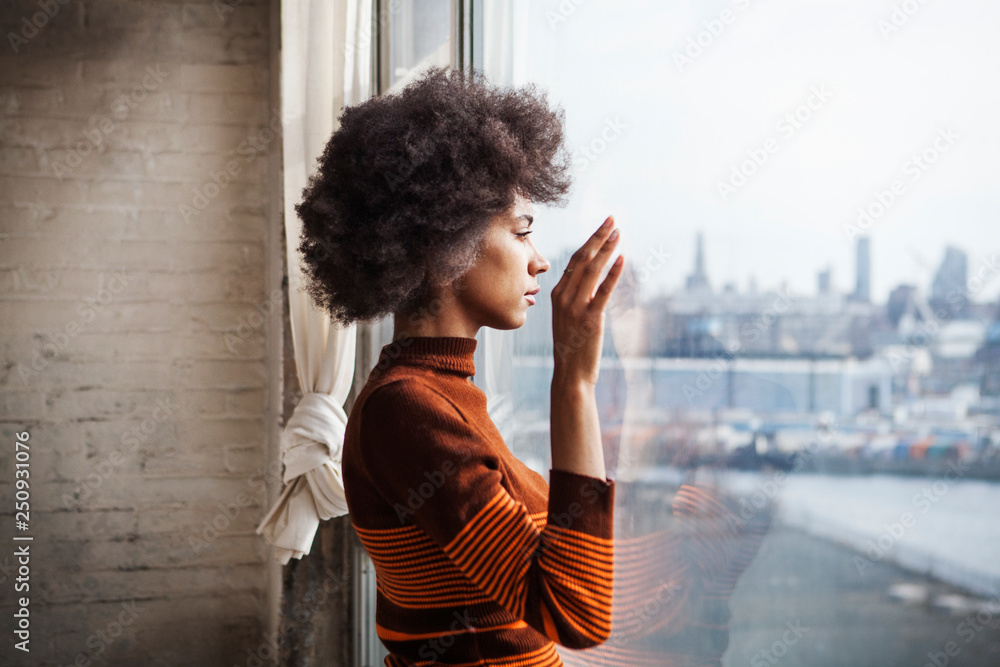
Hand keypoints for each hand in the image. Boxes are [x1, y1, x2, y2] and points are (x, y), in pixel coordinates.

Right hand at [550, 215, 624, 385]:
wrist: (571, 374)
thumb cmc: (572, 346)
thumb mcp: (567, 317)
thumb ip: (574, 297)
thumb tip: (588, 279)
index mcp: (557, 294)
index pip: (574, 260)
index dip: (590, 241)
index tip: (603, 226)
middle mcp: (564, 298)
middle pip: (582, 259)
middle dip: (598, 237)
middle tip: (612, 219)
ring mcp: (575, 309)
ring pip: (591, 271)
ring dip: (606, 249)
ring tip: (619, 233)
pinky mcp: (590, 320)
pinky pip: (602, 292)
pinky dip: (613, 274)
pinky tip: (622, 259)